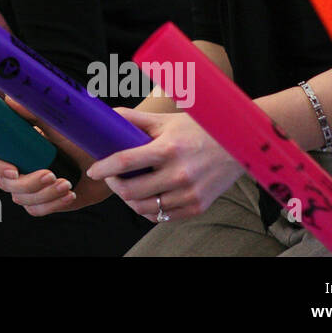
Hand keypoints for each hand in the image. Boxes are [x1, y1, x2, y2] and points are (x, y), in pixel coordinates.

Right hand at [0, 97, 107, 215]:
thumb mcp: (55, 122)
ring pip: (21, 199)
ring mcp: (28, 186)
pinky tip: (70, 194)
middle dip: (29, 183)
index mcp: (11, 147)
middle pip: (6, 184)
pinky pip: (36, 210)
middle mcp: (16, 167)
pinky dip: (53, 204)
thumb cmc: (76, 135)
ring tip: (67, 184)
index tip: (14, 169)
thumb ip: (32, 113)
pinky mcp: (42, 201)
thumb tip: (10, 101)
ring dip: (44, 195)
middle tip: (51, 174)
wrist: (102, 156)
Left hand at [86, 108, 242, 222]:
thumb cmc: (198, 130)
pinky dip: (148, 209)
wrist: (238, 145)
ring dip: (128, 199)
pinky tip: (144, 197)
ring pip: (144, 208)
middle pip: (131, 190)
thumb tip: (107, 116)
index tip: (93, 171)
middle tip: (110, 177)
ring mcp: (189, 194)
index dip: (104, 168)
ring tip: (125, 187)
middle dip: (113, 185)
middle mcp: (179, 174)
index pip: (126, 161)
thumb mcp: (166, 121)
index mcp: (168, 149)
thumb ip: (135, 119)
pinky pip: (162, 216)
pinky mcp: (197, 207)